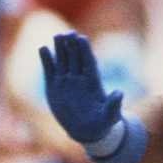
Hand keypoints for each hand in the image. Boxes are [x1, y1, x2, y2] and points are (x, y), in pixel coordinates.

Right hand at [35, 31, 124, 146]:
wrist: (86, 130)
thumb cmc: (102, 122)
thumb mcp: (110, 115)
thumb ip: (113, 104)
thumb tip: (119, 93)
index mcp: (93, 82)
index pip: (88, 62)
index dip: (85, 51)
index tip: (82, 39)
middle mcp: (79, 78)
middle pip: (75, 58)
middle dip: (72, 45)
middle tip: (68, 33)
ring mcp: (66, 81)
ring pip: (63, 60)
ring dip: (59, 48)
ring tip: (57, 35)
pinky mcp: (54, 86)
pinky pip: (50, 71)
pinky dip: (46, 60)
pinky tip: (43, 49)